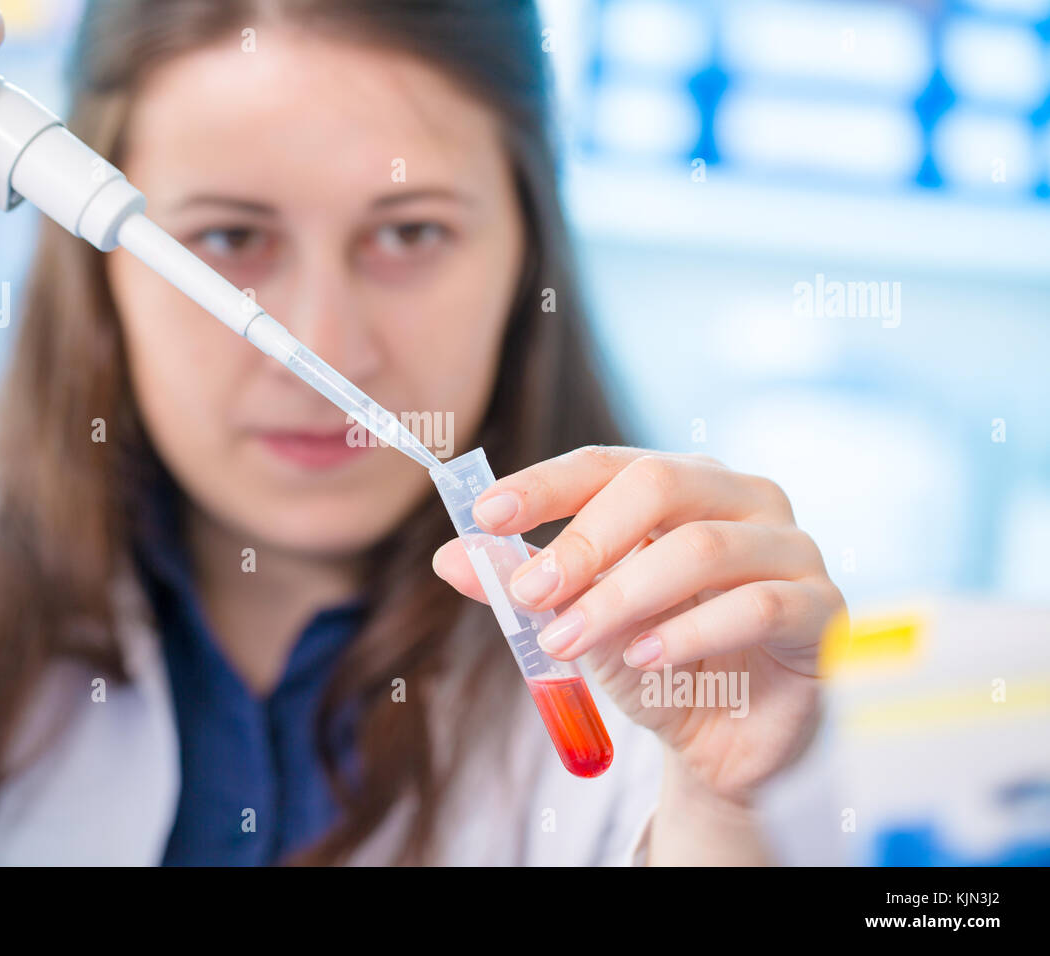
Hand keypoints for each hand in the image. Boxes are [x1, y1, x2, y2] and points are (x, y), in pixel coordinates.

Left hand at [432, 446, 845, 803]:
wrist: (727, 740)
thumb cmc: (658, 661)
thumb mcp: (579, 624)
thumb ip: (523, 588)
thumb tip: (450, 557)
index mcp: (682, 484)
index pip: (606, 464)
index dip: (544, 484)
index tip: (484, 514)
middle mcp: (742, 498)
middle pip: (659, 483)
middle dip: (584, 538)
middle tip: (530, 591)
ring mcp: (790, 549)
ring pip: (703, 547)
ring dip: (622, 594)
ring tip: (569, 639)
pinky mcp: (822, 610)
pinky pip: (756, 606)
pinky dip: (689, 632)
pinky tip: (645, 659)